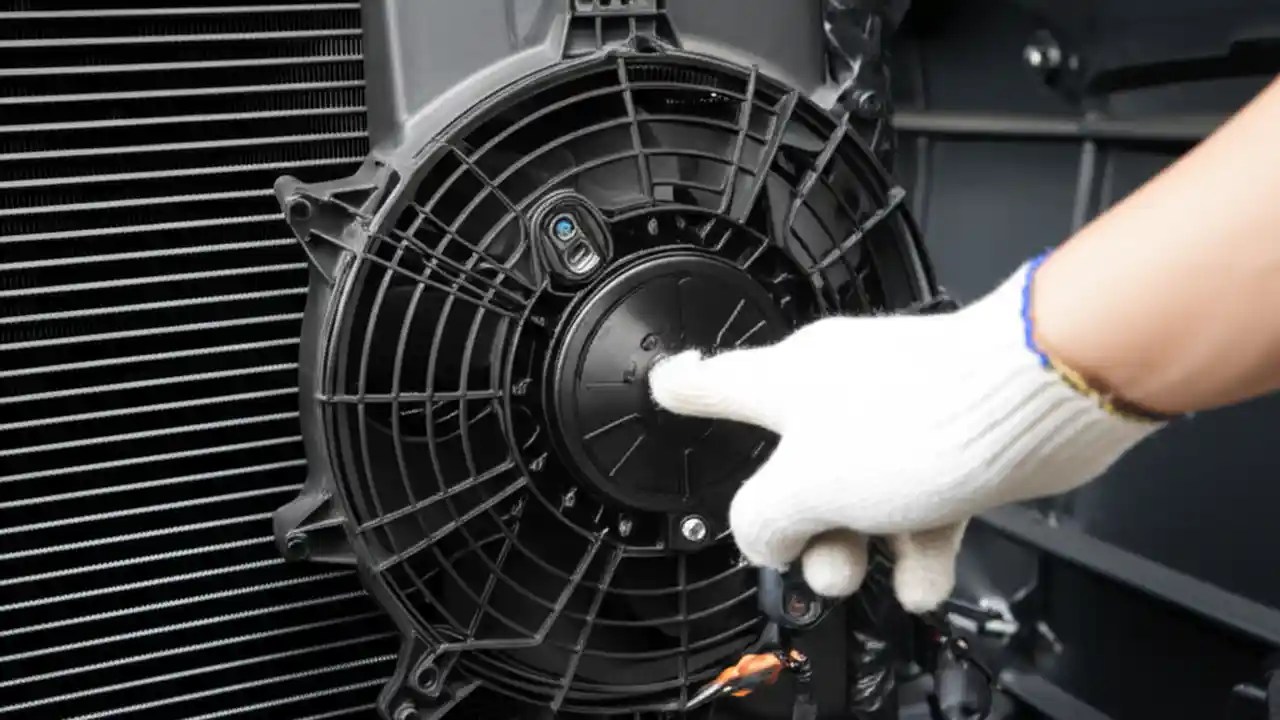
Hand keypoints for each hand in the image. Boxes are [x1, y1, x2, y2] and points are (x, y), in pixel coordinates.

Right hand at [648, 265, 1160, 611]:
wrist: (1034, 404)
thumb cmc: (916, 420)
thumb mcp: (805, 486)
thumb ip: (762, 518)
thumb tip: (762, 536)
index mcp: (785, 384)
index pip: (713, 382)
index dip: (682, 389)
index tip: (665, 387)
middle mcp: (835, 393)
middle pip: (790, 466)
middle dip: (800, 526)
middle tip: (816, 558)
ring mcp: (894, 416)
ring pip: (856, 492)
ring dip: (859, 547)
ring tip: (871, 572)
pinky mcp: (947, 441)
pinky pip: (917, 501)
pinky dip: (918, 545)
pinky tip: (922, 578)